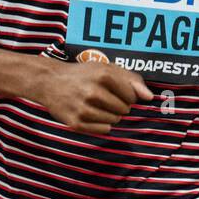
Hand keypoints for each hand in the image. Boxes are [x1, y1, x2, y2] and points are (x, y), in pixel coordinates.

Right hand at [33, 58, 152, 134]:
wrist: (49, 82)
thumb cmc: (83, 75)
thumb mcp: (107, 69)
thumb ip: (132, 80)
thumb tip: (149, 97)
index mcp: (103, 76)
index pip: (132, 97)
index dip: (127, 95)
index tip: (114, 90)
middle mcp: (93, 92)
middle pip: (124, 110)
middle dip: (118, 105)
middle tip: (102, 97)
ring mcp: (84, 109)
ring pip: (115, 121)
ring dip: (110, 115)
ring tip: (95, 105)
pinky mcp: (76, 123)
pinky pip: (104, 129)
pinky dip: (101, 124)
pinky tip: (90, 113)